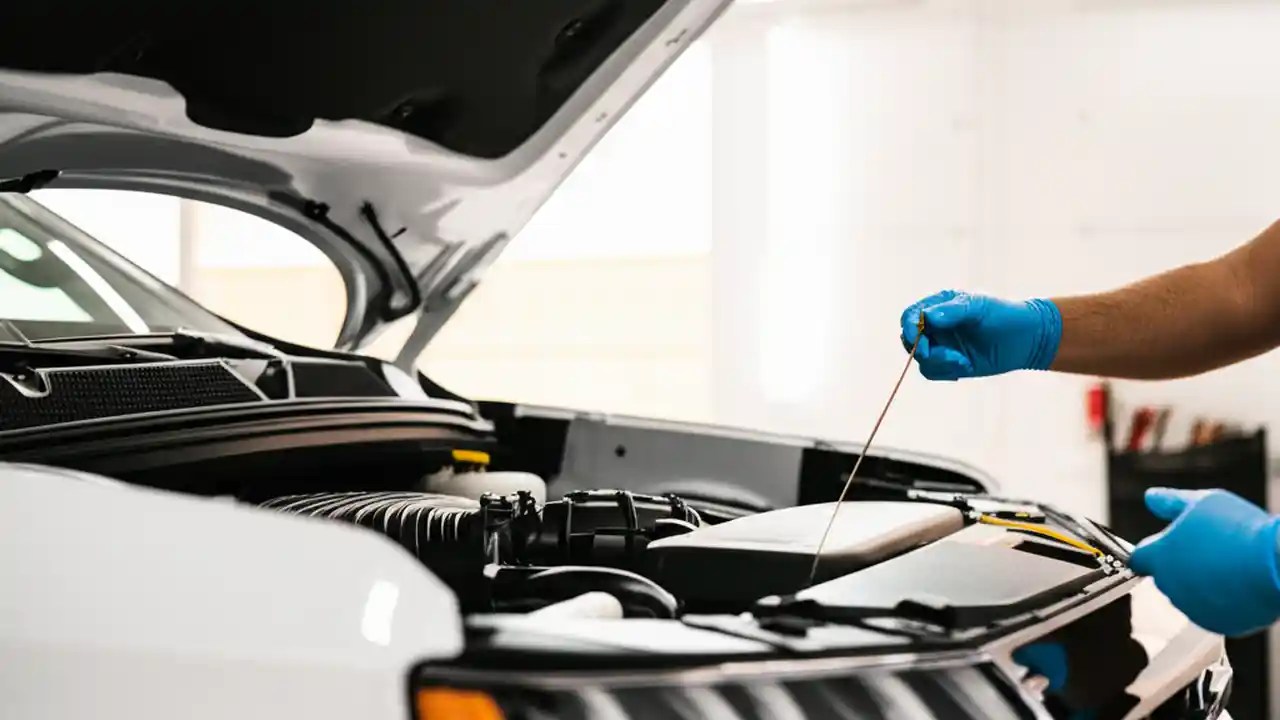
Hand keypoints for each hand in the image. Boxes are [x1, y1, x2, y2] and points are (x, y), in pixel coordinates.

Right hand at [899, 290, 1061, 379]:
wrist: (1026, 339)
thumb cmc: (1004, 316)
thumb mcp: (979, 309)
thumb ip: (952, 311)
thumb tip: (927, 317)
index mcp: (938, 306)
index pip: (911, 315)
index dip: (908, 326)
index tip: (915, 337)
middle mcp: (935, 326)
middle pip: (909, 339)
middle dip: (923, 349)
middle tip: (946, 356)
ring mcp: (941, 346)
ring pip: (921, 359)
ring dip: (940, 363)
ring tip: (963, 361)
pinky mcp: (948, 364)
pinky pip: (932, 372)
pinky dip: (945, 372)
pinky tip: (965, 366)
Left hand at [1130, 488, 1279, 636]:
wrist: (1277, 565)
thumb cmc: (1240, 532)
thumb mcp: (1201, 502)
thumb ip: (1170, 503)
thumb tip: (1152, 498)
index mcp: (1160, 557)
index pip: (1139, 559)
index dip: (1150, 551)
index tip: (1161, 547)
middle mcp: (1170, 586)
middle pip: (1166, 576)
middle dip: (1180, 565)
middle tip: (1209, 550)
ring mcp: (1192, 607)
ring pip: (1190, 594)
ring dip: (1201, 583)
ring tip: (1227, 564)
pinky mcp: (1216, 623)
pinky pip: (1213, 610)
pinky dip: (1221, 600)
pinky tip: (1238, 583)